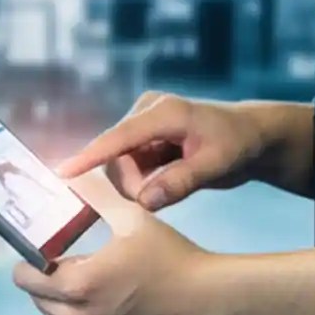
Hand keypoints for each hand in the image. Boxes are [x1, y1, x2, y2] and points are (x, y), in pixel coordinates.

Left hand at [14, 177, 221, 314]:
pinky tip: (97, 300)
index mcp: (76, 285)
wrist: (206, 300)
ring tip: (85, 279)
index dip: (29, 259)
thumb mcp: (131, 216)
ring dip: (59, 299)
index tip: (44, 248)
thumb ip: (95, 194)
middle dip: (44, 278)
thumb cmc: (169, 256)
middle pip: (36, 297)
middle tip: (67, 260)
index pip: (24, 277)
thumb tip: (69, 173)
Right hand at [56, 92, 271, 210]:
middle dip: (132, 184)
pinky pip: (128, 166)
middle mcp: (146, 113)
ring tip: (170, 187)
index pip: (118, 137)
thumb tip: (144, 202)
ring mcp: (142, 125)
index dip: (90, 156)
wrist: (252, 136)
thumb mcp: (217, 165)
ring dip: (137, 185)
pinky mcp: (141, 138)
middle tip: (160, 199)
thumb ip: (181, 182)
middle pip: (116, 157)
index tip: (62, 173)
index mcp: (163, 112)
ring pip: (119, 165)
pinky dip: (141, 181)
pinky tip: (164, 181)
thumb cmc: (239, 144)